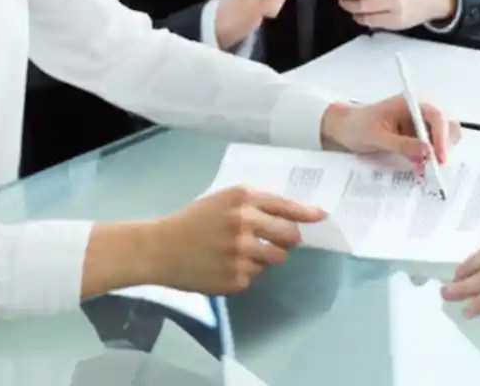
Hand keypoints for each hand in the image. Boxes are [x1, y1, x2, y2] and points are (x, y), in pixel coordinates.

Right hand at [146, 186, 325, 293]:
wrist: (159, 248)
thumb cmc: (193, 221)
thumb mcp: (223, 201)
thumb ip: (255, 205)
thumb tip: (293, 216)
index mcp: (242, 200)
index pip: (285, 207)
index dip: (306, 213)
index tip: (321, 217)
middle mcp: (246, 224)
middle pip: (289, 237)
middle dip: (287, 239)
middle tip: (276, 241)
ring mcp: (242, 254)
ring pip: (275, 259)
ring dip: (265, 257)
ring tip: (240, 253)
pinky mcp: (236, 278)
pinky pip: (255, 276)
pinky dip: (244, 272)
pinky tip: (223, 266)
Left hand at [320, 96, 461, 167]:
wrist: (345, 129)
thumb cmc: (358, 125)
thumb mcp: (378, 136)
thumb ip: (402, 144)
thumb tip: (426, 152)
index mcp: (412, 103)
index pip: (437, 117)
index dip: (441, 138)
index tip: (438, 158)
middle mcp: (420, 112)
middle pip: (446, 128)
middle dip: (441, 148)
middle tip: (432, 168)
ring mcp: (420, 126)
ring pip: (441, 141)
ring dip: (435, 156)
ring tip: (421, 169)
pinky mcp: (417, 139)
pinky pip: (430, 150)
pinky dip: (428, 160)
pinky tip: (418, 169)